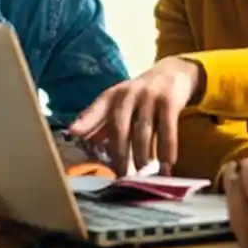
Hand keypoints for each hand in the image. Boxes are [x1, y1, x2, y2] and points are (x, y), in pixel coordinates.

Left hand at [68, 57, 203, 175]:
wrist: (173, 72)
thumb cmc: (141, 95)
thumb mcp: (119, 102)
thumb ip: (100, 119)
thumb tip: (77, 135)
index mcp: (114, 96)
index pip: (98, 108)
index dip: (86, 119)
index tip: (74, 132)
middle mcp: (129, 94)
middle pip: (120, 127)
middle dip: (119, 153)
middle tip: (121, 174)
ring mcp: (150, 97)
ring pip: (143, 130)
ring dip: (142, 154)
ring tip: (142, 172)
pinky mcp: (169, 101)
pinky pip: (167, 128)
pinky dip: (167, 147)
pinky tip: (167, 163)